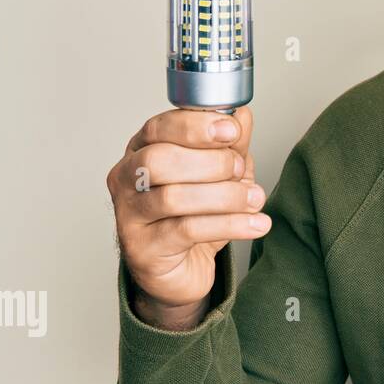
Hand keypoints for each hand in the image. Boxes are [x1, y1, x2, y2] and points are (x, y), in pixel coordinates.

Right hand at [106, 106, 268, 316]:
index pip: (159, 128)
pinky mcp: (143, 248)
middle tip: (240, 169)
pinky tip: (256, 224)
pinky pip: (187, 231)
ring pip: (174, 197)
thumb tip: (240, 115)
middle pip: (159, 161)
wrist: (182, 268)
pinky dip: (229, 224)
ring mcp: (129, 215)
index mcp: (142, 149)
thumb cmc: (194, 212)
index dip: (196, 126)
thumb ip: (228, 144)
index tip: (231, 130)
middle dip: (210, 162)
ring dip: (225, 195)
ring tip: (255, 199)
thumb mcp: (219, 173)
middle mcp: (127, 179)